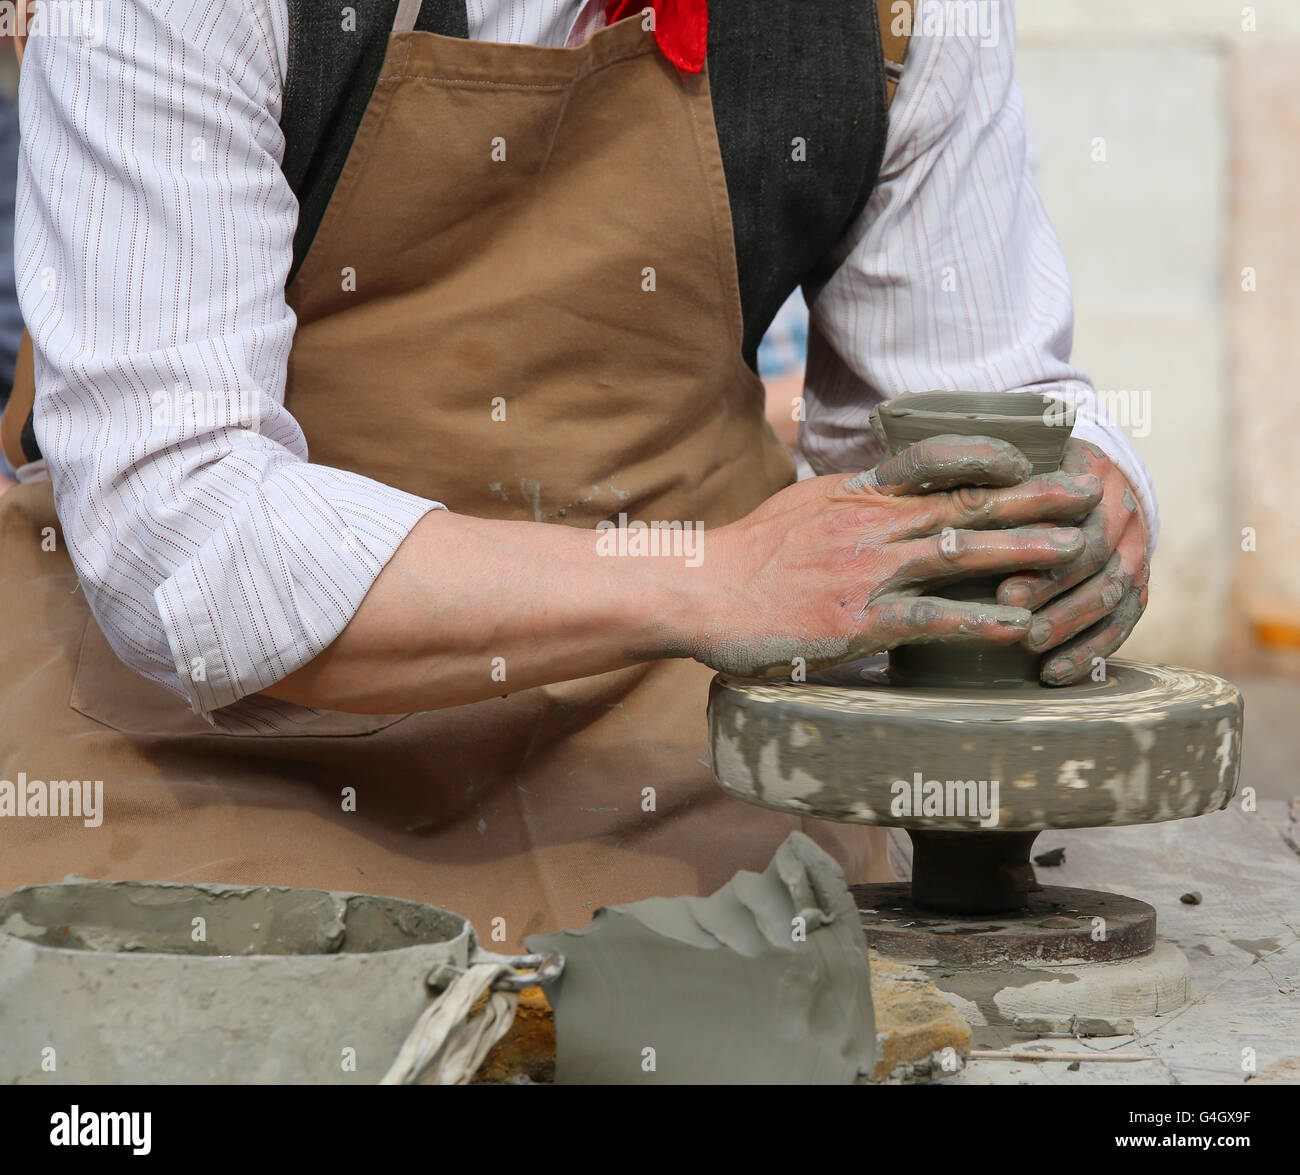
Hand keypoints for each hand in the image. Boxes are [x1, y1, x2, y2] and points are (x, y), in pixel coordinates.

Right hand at [691, 435, 1100, 677]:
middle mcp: (869, 524)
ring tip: (1077, 550)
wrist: (696, 590)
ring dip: (1025, 551)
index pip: (933, 459)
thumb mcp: (799, 507)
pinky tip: (1020, 628)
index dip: (989, 456)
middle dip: (1033, 497)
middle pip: (965, 503)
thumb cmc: (743, 556)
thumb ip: (849, 499)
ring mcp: (864, 572)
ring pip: (960, 553)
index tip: (1030, 457)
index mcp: (856, 494)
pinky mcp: (855, 621)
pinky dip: (980, 622)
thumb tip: (883, 492)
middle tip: (1087, 492)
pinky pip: (930, 619)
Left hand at [997, 439, 1148, 684]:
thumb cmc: (1040, 474)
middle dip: (1052, 593)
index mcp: (1101, 486)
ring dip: (1069, 626)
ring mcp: (1136, 558)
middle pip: (1096, 565)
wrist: (1099, 481)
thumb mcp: (1026, 465)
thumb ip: (1001, 483)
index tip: (1003, 588)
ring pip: (1111, 598)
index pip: (1080, 529)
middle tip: (1008, 611)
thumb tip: (961, 508)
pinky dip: (1088, 652)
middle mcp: (1127, 524)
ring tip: (1028, 644)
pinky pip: (1120, 625)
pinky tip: (1053, 674)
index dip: (1043, 560)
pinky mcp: (1136, 591)